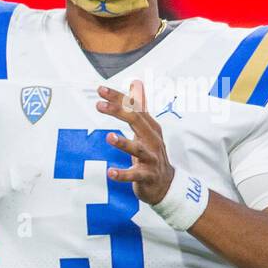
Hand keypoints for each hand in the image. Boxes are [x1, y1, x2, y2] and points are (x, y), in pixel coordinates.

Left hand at [96, 80, 174, 204]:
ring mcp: (151, 158)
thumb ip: (139, 106)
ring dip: (123, 143)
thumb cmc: (152, 153)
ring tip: (109, 137)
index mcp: (150, 127)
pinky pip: (135, 174)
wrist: (167, 184)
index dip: (118, 98)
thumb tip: (136, 82)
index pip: (134, 108)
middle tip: (100, 105)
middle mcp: (152, 140)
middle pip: (136, 122)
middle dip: (119, 112)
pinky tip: (110, 172)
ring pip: (138, 149)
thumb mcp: (147, 128)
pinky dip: (123, 174)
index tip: (101, 90)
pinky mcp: (148, 176)